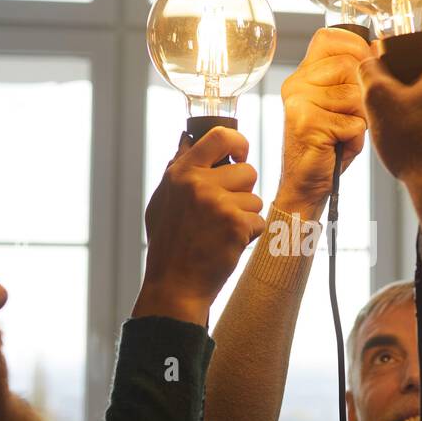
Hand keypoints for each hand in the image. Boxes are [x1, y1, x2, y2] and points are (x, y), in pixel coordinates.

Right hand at [134, 128, 265, 324]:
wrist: (175, 284)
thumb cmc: (169, 245)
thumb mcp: (162, 200)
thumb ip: (177, 169)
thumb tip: (187, 139)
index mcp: (181, 172)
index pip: (219, 136)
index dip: (238, 142)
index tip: (240, 155)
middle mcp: (198, 183)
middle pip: (247, 171)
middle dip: (243, 192)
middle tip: (223, 213)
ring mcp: (218, 203)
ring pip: (255, 199)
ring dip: (245, 216)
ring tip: (220, 232)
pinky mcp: (235, 224)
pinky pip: (259, 221)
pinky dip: (248, 235)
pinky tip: (227, 244)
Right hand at [275, 28, 369, 218]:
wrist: (305, 185)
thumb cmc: (329, 146)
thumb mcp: (341, 105)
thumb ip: (353, 78)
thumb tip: (378, 49)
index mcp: (303, 75)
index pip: (329, 37)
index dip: (355, 47)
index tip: (364, 70)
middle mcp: (296, 84)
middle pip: (348, 66)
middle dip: (363, 94)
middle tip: (353, 116)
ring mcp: (299, 103)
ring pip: (353, 95)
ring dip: (360, 118)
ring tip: (345, 133)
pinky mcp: (307, 124)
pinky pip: (352, 122)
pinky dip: (355, 138)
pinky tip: (340, 145)